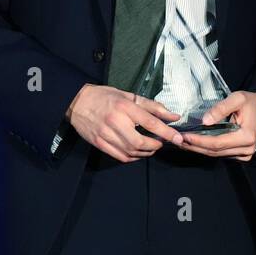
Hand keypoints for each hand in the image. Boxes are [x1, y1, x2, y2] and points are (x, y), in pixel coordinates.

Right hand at [66, 84, 182, 163]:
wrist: (77, 102)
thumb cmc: (105, 97)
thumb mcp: (130, 96)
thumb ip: (153, 107)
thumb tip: (173, 116)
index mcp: (125, 107)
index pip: (151, 123)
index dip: (167, 133)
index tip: (178, 138)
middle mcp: (115, 122)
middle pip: (141, 142)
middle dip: (155, 145)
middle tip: (161, 142)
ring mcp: (105, 134)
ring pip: (131, 151)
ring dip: (146, 152)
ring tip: (151, 147)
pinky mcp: (99, 143)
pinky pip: (120, 156)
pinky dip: (133, 157)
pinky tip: (138, 152)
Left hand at [174, 91, 255, 161]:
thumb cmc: (250, 103)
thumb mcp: (237, 98)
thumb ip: (221, 108)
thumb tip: (205, 121)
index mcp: (246, 136)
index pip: (218, 143)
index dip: (199, 141)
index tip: (185, 136)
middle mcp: (246, 148)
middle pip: (215, 152)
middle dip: (195, 146)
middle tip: (178, 140)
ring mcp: (245, 154)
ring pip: (217, 155)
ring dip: (199, 149)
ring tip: (183, 142)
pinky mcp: (241, 155)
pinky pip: (221, 154)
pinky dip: (208, 150)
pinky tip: (196, 144)